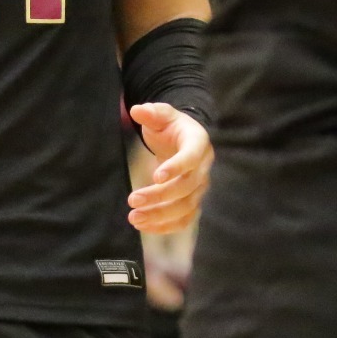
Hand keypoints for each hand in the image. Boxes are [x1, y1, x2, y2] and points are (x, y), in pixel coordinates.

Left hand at [126, 104, 212, 233]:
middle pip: (186, 187)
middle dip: (159, 196)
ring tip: (134, 217)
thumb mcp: (161, 114)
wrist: (182, 139)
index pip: (191, 157)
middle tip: (133, 200)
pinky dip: (165, 226)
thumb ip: (151, 112)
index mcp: (198, 143)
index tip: (155, 176)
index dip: (176, 167)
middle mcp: (203, 167)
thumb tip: (137, 111)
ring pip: (185, 207)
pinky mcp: (193, 201)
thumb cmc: (170, 126)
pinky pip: (184, 219)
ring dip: (160, 215)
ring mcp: (200, 187)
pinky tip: (144, 226)